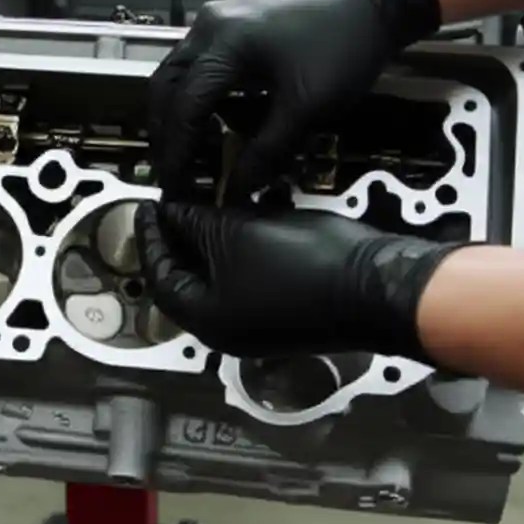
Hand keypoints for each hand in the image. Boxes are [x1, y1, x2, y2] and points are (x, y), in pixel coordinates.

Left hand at [134, 201, 466, 361]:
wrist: (375, 285)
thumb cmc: (303, 267)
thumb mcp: (235, 234)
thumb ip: (195, 221)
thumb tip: (172, 211)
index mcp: (207, 319)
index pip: (161, 276)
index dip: (150, 238)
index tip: (148, 206)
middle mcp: (231, 327)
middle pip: (191, 276)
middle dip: (185, 233)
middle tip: (178, 199)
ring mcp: (264, 319)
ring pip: (227, 270)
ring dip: (221, 232)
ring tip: (216, 196)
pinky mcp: (292, 304)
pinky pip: (259, 268)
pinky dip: (254, 239)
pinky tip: (261, 206)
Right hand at [148, 0, 440, 200]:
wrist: (375, 1)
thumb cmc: (345, 43)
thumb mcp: (306, 108)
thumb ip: (267, 152)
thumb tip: (240, 188)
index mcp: (224, 45)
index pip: (184, 107)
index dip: (177, 151)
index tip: (177, 183)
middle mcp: (212, 27)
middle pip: (166, 87)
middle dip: (166, 132)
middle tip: (173, 170)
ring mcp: (220, 20)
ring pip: (177, 73)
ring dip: (178, 112)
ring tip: (188, 150)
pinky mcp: (235, 23)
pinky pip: (199, 62)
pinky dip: (197, 94)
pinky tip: (212, 119)